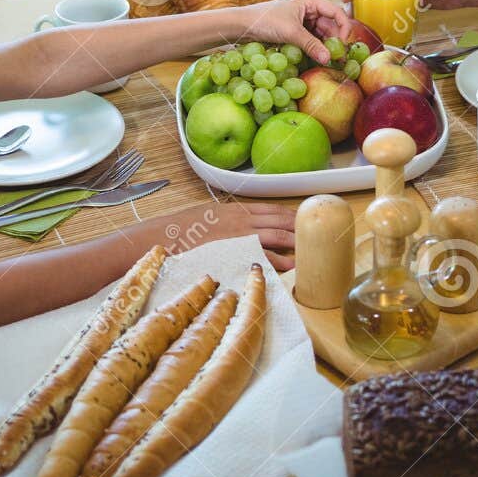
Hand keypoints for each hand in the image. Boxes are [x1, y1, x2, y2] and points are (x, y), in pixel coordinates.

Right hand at [159, 200, 296, 272]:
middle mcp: (240, 220)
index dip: (288, 214)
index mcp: (234, 211)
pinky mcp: (234, 253)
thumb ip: (225, 221)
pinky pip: (262, 256)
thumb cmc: (180, 231)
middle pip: (277, 220)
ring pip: (274, 236)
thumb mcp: (206, 218)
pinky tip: (289, 267)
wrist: (161, 238)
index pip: (269, 209)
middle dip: (297, 227)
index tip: (302, 218)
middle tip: (315, 232)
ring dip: (293, 242)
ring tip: (309, 248)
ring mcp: (238, 236)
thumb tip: (239, 227)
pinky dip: (277, 261)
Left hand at [241, 0, 354, 64]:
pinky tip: (317, 58)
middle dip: (334, 41)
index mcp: (310, 1)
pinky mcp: (295, 30)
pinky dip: (314, 48)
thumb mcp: (291, 33)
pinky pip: (311, 39)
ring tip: (328, 61)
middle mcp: (308, 8)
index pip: (336, 12)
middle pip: (330, 24)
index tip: (344, 45)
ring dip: (324, 46)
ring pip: (321, 34)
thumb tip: (328, 59)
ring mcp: (302, 19)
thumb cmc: (266, 21)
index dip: (344, 28)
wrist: (242, 25)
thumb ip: (312, 45)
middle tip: (339, 59)